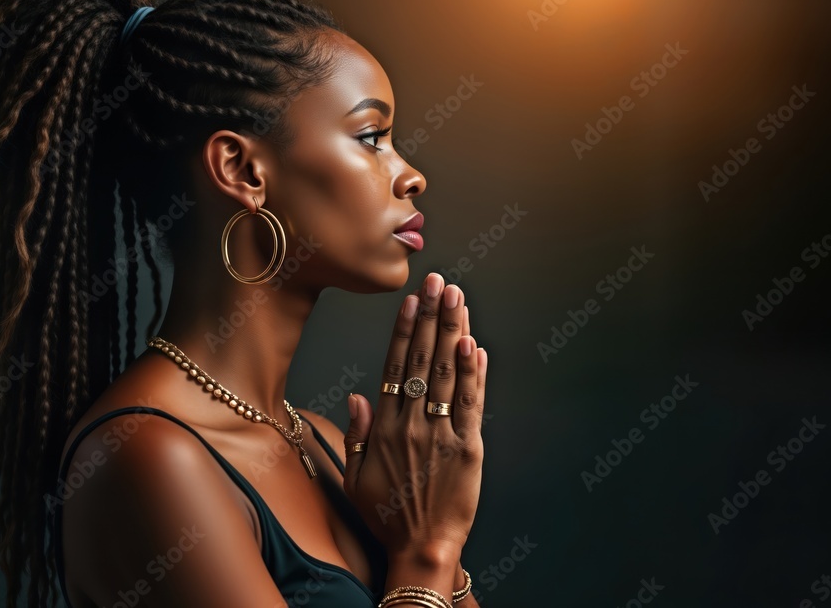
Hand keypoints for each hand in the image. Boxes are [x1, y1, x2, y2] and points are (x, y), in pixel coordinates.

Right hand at [343, 271, 487, 560]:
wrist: (420, 548)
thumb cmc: (387, 515)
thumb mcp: (355, 476)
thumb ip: (356, 433)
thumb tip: (357, 395)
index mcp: (384, 427)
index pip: (395, 366)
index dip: (405, 330)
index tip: (411, 300)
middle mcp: (411, 423)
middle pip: (423, 360)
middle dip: (432, 316)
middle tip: (439, 282)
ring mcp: (441, 434)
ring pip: (448, 373)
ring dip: (453, 331)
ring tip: (457, 298)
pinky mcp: (468, 448)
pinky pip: (471, 403)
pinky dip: (474, 372)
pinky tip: (475, 344)